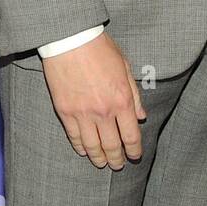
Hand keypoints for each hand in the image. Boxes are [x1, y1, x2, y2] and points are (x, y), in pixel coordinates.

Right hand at [40, 31, 146, 169]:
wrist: (70, 40)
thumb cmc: (100, 49)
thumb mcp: (125, 67)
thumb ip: (134, 94)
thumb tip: (141, 116)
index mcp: (122, 100)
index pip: (131, 135)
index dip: (134, 150)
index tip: (135, 156)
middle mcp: (103, 111)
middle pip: (112, 145)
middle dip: (117, 159)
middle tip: (118, 165)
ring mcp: (82, 113)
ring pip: (92, 146)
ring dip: (98, 158)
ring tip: (102, 163)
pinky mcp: (65, 112)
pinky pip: (74, 137)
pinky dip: (80, 147)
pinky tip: (84, 151)